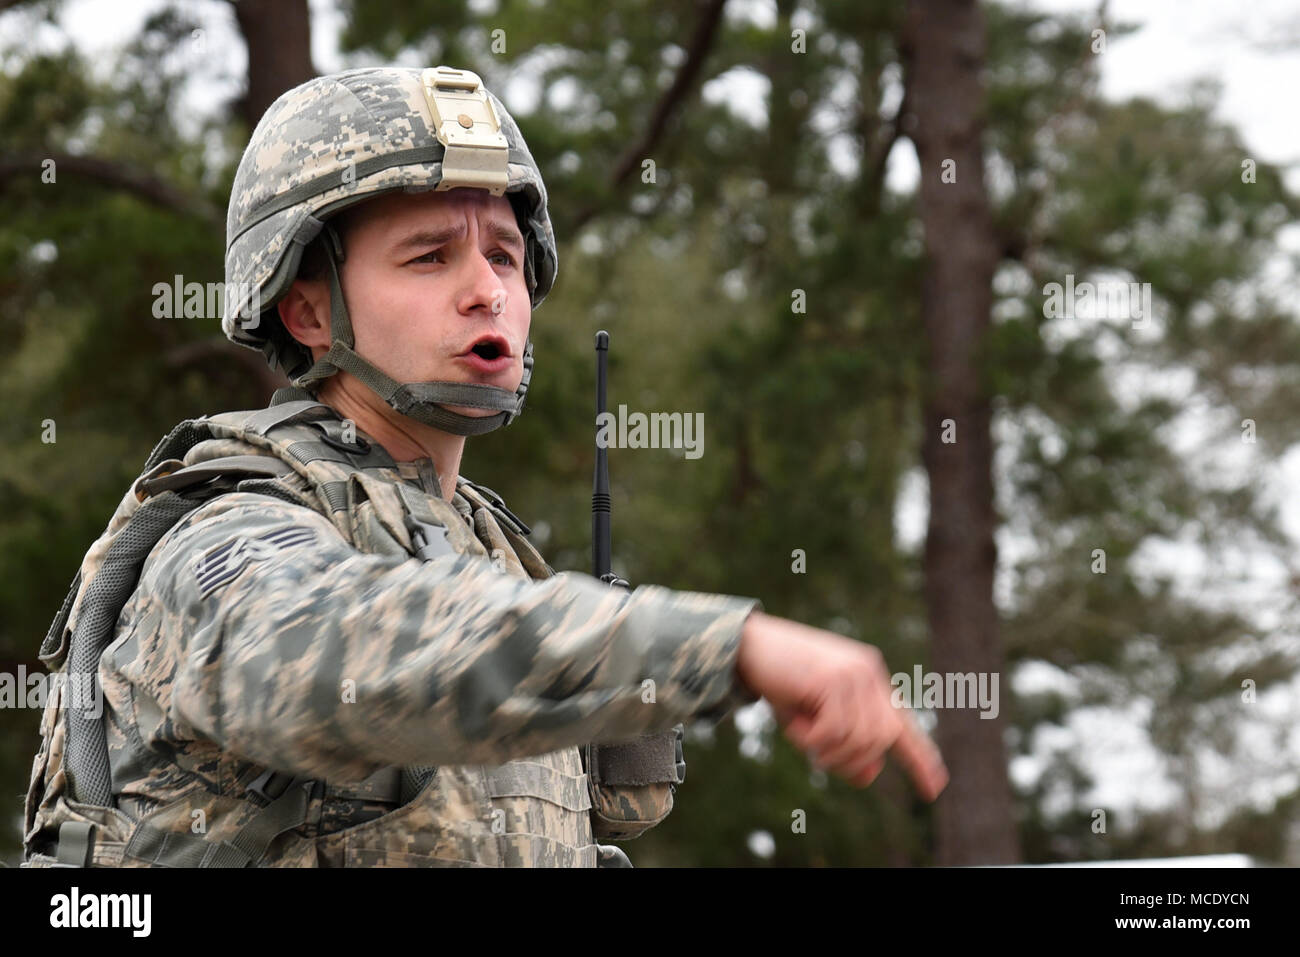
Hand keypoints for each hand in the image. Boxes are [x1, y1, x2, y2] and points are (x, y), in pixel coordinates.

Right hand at [735, 611, 947, 800]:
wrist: (747, 643)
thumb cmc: (779, 680)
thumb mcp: (813, 718)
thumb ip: (843, 743)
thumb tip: (870, 774)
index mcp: (869, 679)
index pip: (901, 723)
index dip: (919, 758)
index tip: (935, 788)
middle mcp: (868, 673)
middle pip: (880, 740)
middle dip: (850, 760)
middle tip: (817, 756)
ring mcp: (852, 673)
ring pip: (859, 739)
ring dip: (825, 750)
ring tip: (800, 733)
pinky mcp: (831, 680)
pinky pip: (832, 732)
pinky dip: (809, 738)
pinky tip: (793, 721)